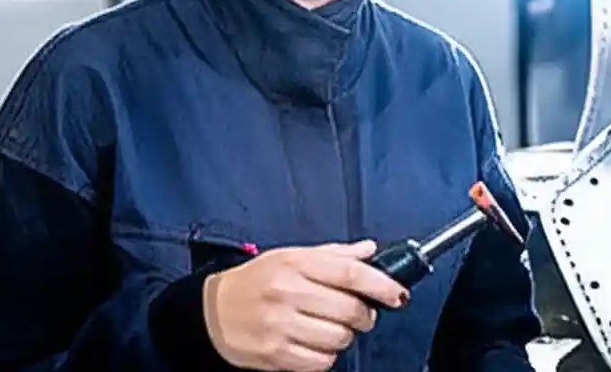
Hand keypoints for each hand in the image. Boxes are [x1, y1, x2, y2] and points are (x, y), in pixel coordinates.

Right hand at [202, 240, 408, 371]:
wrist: (211, 312)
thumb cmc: (257, 281)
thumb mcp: (292, 257)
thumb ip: (334, 255)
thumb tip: (370, 250)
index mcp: (295, 263)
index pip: (351, 273)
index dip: (382, 285)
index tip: (398, 295)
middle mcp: (287, 292)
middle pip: (350, 309)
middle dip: (365, 315)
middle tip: (360, 313)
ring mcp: (280, 325)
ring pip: (339, 338)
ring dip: (345, 336)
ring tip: (331, 328)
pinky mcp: (274, 354)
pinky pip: (321, 362)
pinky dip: (327, 356)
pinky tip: (316, 344)